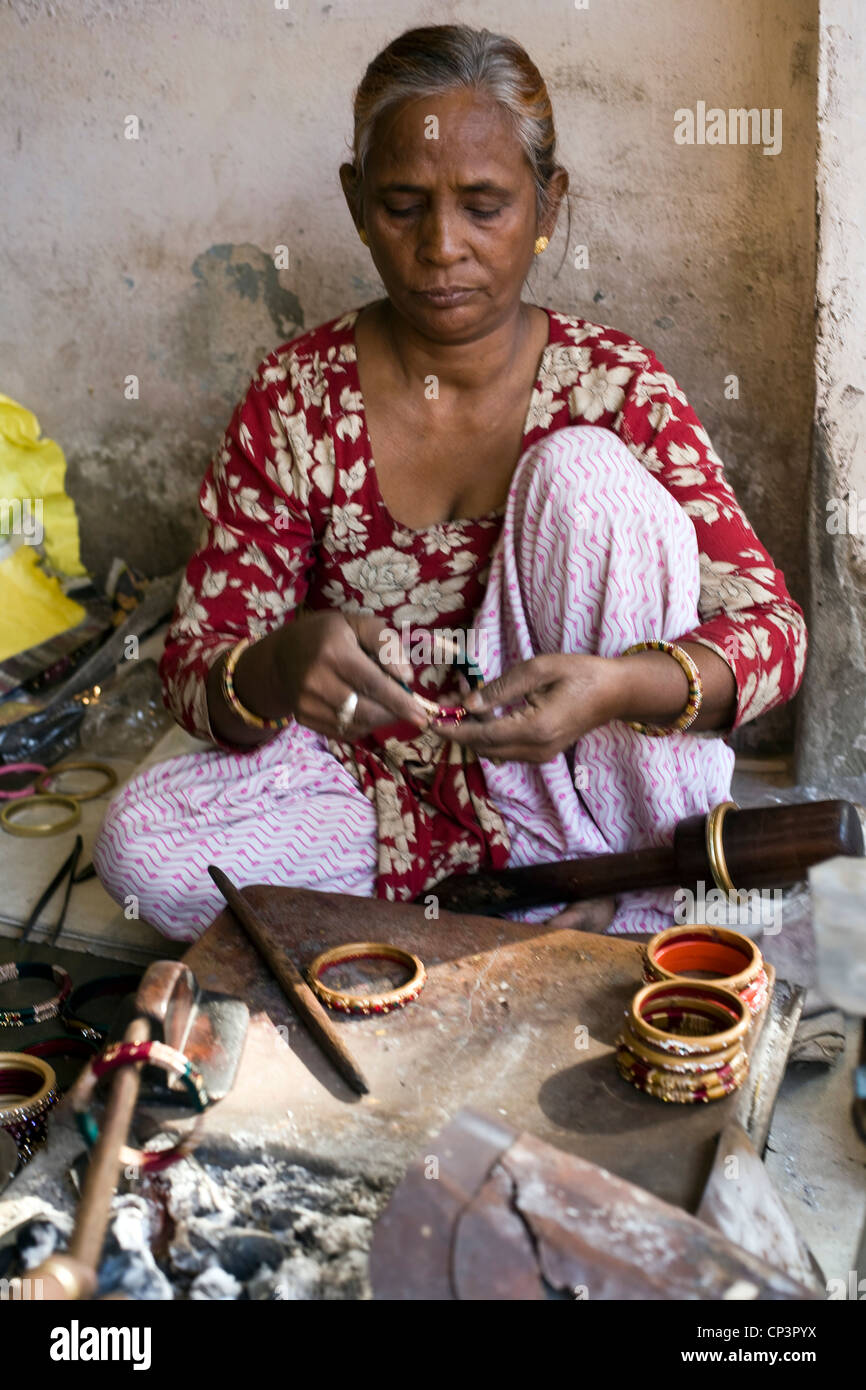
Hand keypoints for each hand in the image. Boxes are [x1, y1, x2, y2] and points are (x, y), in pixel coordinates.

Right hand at [268, 612, 432, 738]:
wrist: (280, 655)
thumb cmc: (328, 635)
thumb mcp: (358, 624)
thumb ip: (387, 644)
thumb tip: (406, 678)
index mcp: (333, 652)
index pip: (373, 684)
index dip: (400, 702)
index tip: (422, 715)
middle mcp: (316, 680)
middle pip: (366, 710)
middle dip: (393, 714)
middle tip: (409, 709)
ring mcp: (306, 703)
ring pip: (356, 725)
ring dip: (379, 720)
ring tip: (385, 704)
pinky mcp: (304, 719)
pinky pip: (343, 732)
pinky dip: (362, 726)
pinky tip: (364, 708)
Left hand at [432, 653, 621, 763]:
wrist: (615, 693)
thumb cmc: (581, 673)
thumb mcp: (539, 669)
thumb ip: (501, 688)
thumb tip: (468, 705)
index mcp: (536, 728)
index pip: (483, 735)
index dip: (453, 730)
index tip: (429, 722)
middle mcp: (536, 750)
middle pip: (484, 748)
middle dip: (458, 730)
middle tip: (442, 705)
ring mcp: (540, 756)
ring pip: (493, 751)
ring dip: (472, 732)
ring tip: (459, 704)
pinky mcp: (542, 754)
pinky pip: (506, 749)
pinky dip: (488, 735)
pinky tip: (482, 712)